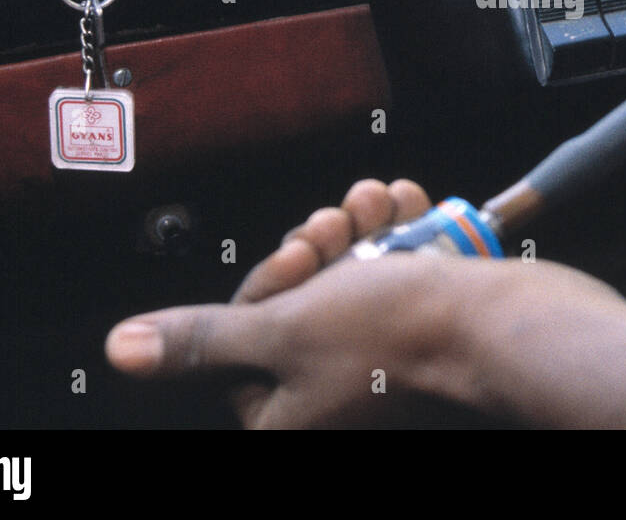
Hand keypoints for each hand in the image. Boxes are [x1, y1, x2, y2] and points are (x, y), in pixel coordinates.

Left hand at [106, 179, 457, 426]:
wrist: (501, 326)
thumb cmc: (399, 337)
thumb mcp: (282, 331)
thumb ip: (201, 338)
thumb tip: (124, 350)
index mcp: (286, 417)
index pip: (245, 340)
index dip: (270, 283)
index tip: (301, 256)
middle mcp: (332, 397)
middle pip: (297, 304)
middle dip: (318, 248)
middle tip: (338, 230)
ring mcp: (378, 363)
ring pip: (345, 279)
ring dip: (357, 230)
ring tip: (377, 208)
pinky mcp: (418, 332)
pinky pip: (391, 276)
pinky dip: (395, 236)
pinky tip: (404, 210)